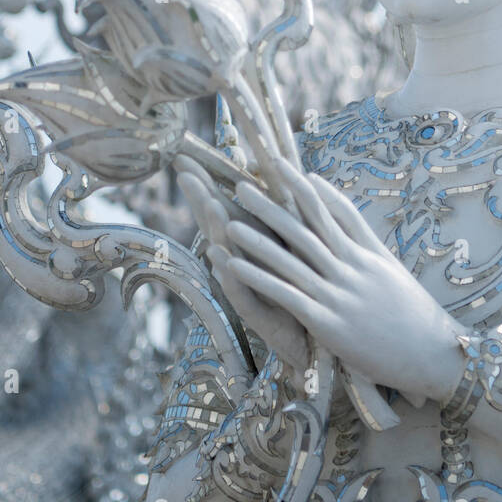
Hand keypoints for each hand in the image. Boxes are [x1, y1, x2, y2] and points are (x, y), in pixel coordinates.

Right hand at [176, 156, 309, 378]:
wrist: (315, 346)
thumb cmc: (303, 296)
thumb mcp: (294, 251)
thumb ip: (282, 219)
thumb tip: (275, 179)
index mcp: (258, 244)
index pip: (229, 207)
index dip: (209, 182)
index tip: (188, 155)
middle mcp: (246, 264)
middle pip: (220, 225)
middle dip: (203, 197)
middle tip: (185, 170)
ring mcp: (249, 289)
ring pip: (229, 254)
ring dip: (218, 230)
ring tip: (209, 204)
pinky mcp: (257, 316)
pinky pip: (241, 292)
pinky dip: (231, 274)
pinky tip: (220, 256)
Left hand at [214, 156, 465, 407]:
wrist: (435, 355)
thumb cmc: (413, 315)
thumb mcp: (391, 269)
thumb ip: (365, 241)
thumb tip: (341, 215)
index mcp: (366, 254)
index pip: (333, 211)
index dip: (306, 188)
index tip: (281, 165)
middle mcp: (352, 268)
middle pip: (306, 229)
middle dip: (272, 205)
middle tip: (242, 183)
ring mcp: (340, 294)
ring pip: (292, 259)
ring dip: (258, 239)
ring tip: (229, 221)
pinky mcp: (330, 323)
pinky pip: (288, 295)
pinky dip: (260, 278)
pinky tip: (235, 266)